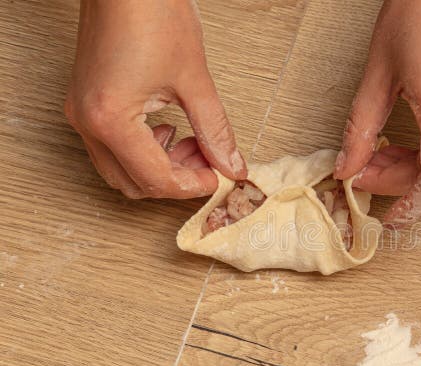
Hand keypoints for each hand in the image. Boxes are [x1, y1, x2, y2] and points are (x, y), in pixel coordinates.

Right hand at [64, 0, 245, 198]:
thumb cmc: (151, 12)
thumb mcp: (195, 79)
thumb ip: (215, 129)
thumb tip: (231, 163)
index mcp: (111, 118)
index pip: (156, 179)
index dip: (193, 186)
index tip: (218, 177)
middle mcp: (88, 121)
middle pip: (133, 184)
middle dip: (176, 179)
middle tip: (207, 158)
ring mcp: (81, 112)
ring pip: (119, 170)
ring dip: (158, 167)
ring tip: (192, 141)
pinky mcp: (84, 101)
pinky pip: (110, 148)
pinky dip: (142, 151)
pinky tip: (169, 130)